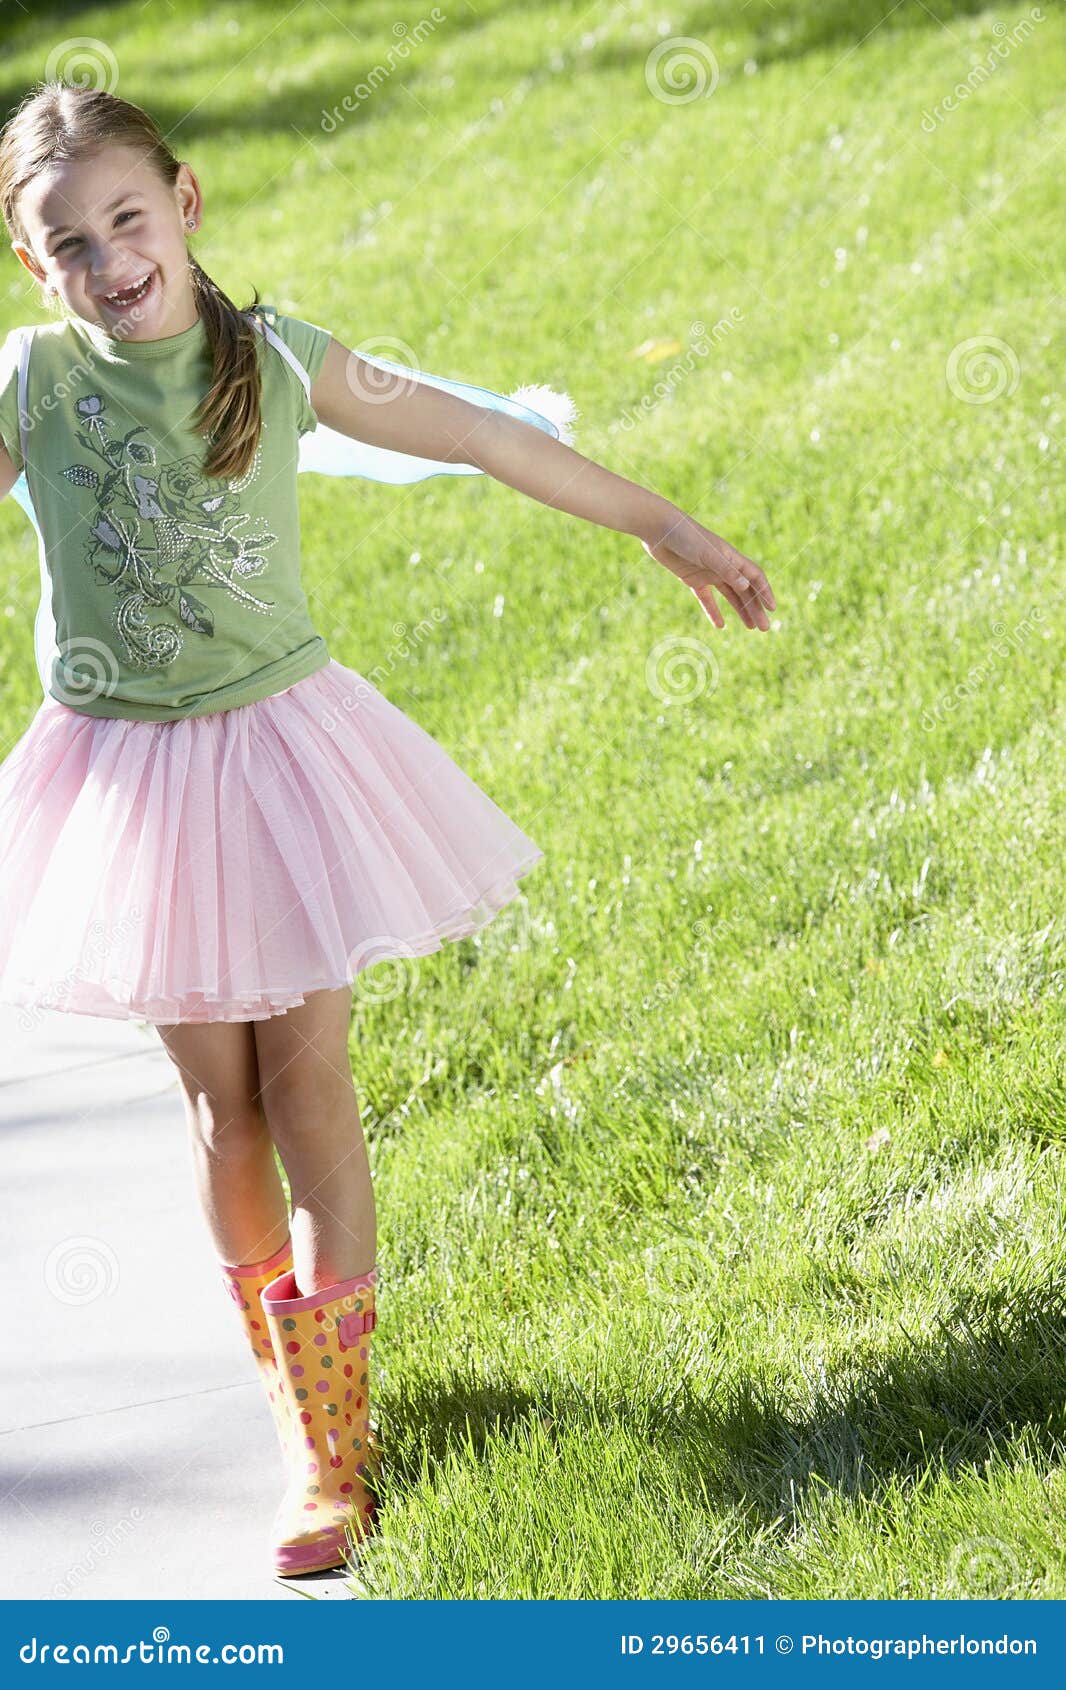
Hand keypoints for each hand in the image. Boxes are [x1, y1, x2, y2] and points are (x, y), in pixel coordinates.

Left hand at [641, 506, 775, 630]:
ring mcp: (709, 573)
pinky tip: (720, 626)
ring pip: (730, 595)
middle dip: (756, 608)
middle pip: (745, 590)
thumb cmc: (686, 537)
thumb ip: (726, 570)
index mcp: (732, 557)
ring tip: (751, 627)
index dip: (765, 592)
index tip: (772, 608)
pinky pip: (706, 598)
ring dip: (741, 611)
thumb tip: (746, 586)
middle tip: (764, 628)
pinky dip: (713, 611)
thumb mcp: (708, 554)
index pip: (755, 577)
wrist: (660, 530)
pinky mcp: (693, 579)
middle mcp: (723, 566)